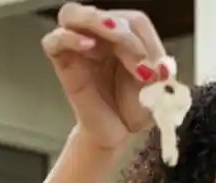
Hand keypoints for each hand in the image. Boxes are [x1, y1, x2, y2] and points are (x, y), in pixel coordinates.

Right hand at [41, 3, 173, 150]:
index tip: (155, 73)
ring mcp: (79, 46)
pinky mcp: (62, 62)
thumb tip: (161, 67)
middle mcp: (101, 36)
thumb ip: (158, 72)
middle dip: (127, 35)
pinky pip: (54, 41)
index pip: (134, 21)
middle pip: (108, 15)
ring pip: (74, 14)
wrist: (118, 134)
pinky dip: (69, 37)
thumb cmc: (134, 108)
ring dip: (97, 22)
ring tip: (114, 40)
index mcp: (127, 37)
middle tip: (140, 64)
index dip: (147, 42)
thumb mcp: (156, 89)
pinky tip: (87, 45)